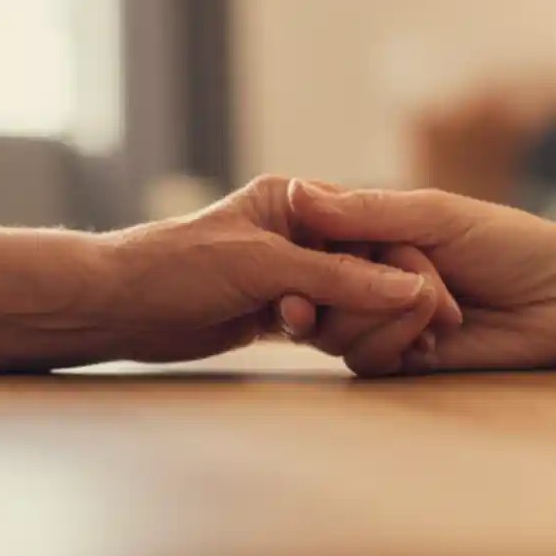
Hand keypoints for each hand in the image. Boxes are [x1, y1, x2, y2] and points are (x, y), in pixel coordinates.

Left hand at [88, 175, 435, 362]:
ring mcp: (281, 273)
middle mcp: (292, 232)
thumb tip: (409, 290)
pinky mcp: (268, 310)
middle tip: (428, 335)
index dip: (406, 266)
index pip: (369, 229)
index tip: (441, 302)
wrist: (114, 305)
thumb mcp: (266, 267)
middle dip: (392, 300)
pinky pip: (319, 323)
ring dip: (365, 323)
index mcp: (292, 201)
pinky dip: (338, 338)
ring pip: (342, 298)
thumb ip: (339, 278)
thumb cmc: (179, 267)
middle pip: (362, 265)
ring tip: (403, 349)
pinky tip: (363, 354)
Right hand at [285, 181, 555, 373]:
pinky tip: (437, 338)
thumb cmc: (510, 243)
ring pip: (334, 329)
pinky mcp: (400, 361)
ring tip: (441, 308)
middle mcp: (369, 277)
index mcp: (373, 233)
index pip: (311, 243)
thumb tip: (295, 192)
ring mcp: (382, 321)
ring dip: (386, 316)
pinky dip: (396, 343)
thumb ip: (366, 212)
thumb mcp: (436, 216)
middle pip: (316, 291)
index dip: (305, 256)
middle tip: (415, 282)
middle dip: (360, 287)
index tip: (304, 263)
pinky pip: (364, 360)